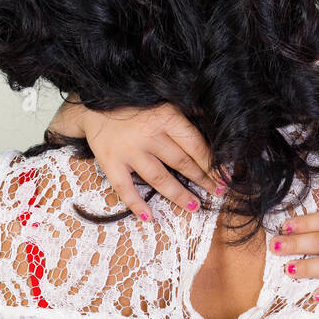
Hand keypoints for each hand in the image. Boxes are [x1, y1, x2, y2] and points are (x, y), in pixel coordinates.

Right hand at [76, 103, 226, 219]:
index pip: (195, 145)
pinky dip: (136, 204)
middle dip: (202, 180)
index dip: (212, 163)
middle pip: (181, 162)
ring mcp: (128, 151)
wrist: (92, 104)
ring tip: (194, 206)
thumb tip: (215, 125)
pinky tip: (148, 217)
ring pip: (159, 178)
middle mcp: (149, 135)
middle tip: (217, 193)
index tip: (226, 177)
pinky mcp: (110, 162)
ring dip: (179, 195)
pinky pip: (125, 188)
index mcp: (165, 116)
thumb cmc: (134, 104)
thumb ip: (187, 113)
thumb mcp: (163, 101)